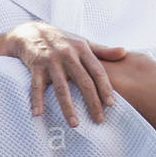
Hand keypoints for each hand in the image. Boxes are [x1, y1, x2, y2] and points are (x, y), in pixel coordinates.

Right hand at [0, 22, 126, 126]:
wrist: (30, 31)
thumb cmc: (61, 40)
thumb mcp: (82, 42)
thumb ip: (103, 50)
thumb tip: (124, 52)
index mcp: (82, 49)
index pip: (97, 71)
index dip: (105, 88)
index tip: (111, 105)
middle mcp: (67, 55)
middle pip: (83, 81)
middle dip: (92, 102)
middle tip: (99, 120)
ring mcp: (51, 61)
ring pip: (61, 88)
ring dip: (68, 107)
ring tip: (74, 125)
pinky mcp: (35, 66)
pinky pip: (36, 86)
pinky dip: (36, 100)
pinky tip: (38, 114)